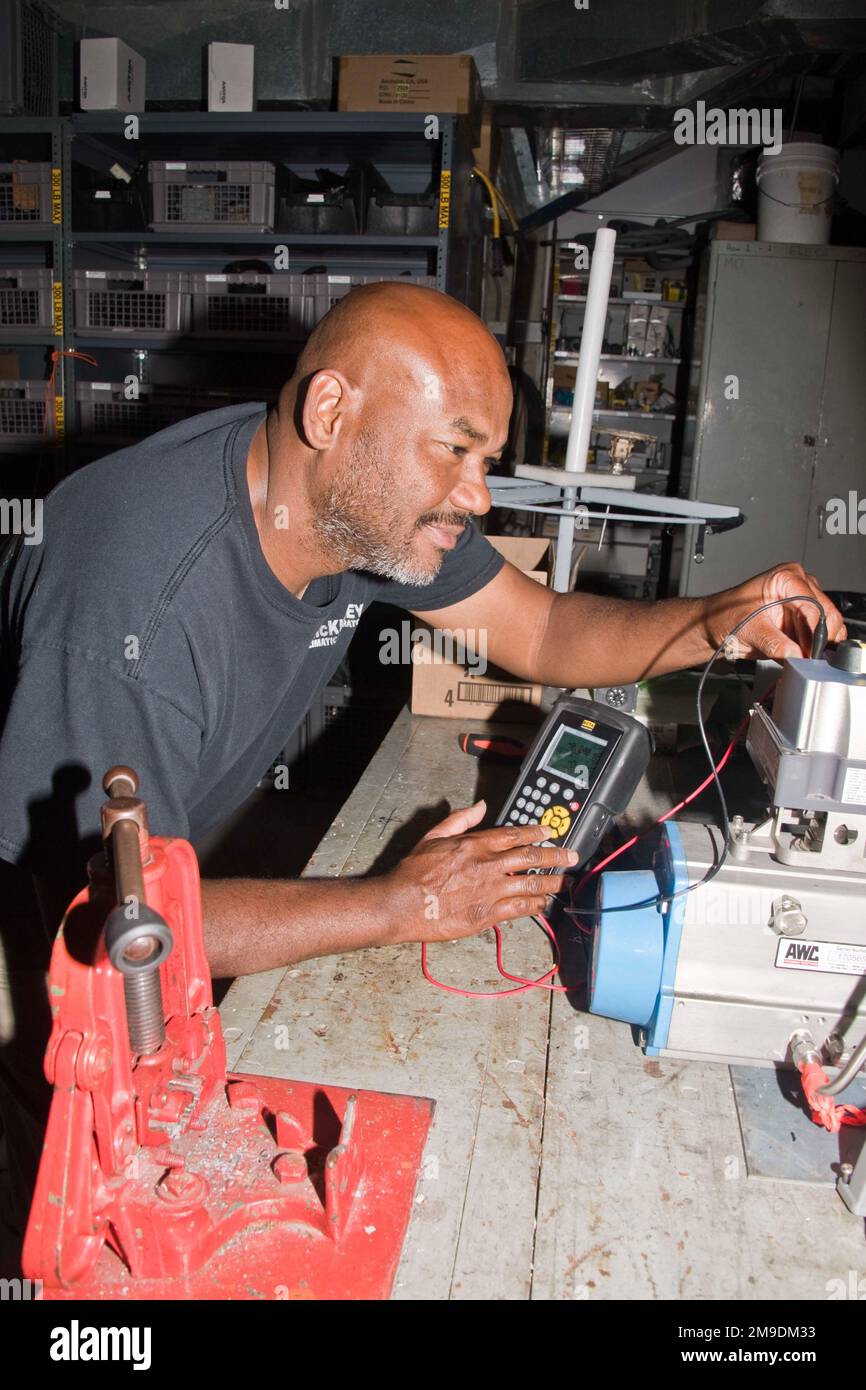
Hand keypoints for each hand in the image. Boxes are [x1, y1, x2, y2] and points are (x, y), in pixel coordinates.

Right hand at [381, 799, 577, 945]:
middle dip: (555, 856)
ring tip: (565, 881)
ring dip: (552, 882)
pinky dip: (535, 905)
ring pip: (531, 884)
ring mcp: (489, 891)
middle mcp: (487, 866)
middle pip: (530, 857)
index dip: (535, 833)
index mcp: (474, 844)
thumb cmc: (413, 872)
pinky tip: (543, 904)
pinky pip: (519, 908)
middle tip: (571, 856)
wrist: (401, 904)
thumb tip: (480, 807)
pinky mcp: (487, 915)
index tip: (549, 833)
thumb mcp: (433, 836)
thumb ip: (460, 820)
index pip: (514, 835)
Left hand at [702, 563, 845, 661]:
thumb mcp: (748, 629)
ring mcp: (804, 602)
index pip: (812, 605)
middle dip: (819, 639)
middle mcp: (800, 586)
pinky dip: (818, 648)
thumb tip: (796, 655)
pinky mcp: (804, 620)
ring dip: (820, 645)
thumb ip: (774, 643)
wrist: (715, 625)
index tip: (808, 652)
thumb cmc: (726, 616)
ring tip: (803, 658)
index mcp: (786, 577)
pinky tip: (805, 656)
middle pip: (826, 614)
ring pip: (829, 626)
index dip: (812, 631)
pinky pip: (822, 635)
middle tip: (808, 658)